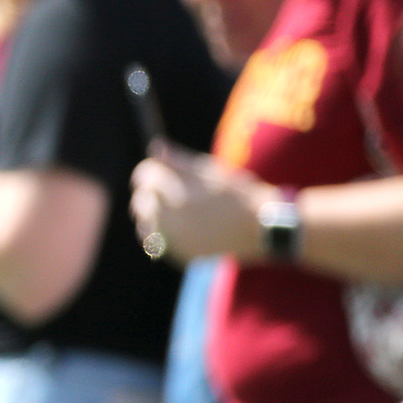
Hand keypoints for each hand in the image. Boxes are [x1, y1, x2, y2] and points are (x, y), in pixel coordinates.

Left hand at [130, 144, 272, 262]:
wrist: (261, 228)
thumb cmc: (237, 193)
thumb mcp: (209, 170)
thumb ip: (177, 160)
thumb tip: (154, 148)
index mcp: (171, 191)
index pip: (144, 175)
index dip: (153, 170)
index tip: (160, 169)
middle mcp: (166, 217)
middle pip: (140, 200)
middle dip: (150, 192)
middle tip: (168, 189)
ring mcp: (171, 239)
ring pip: (146, 224)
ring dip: (154, 215)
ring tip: (176, 209)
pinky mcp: (179, 255)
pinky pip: (159, 243)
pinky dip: (164, 235)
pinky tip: (184, 227)